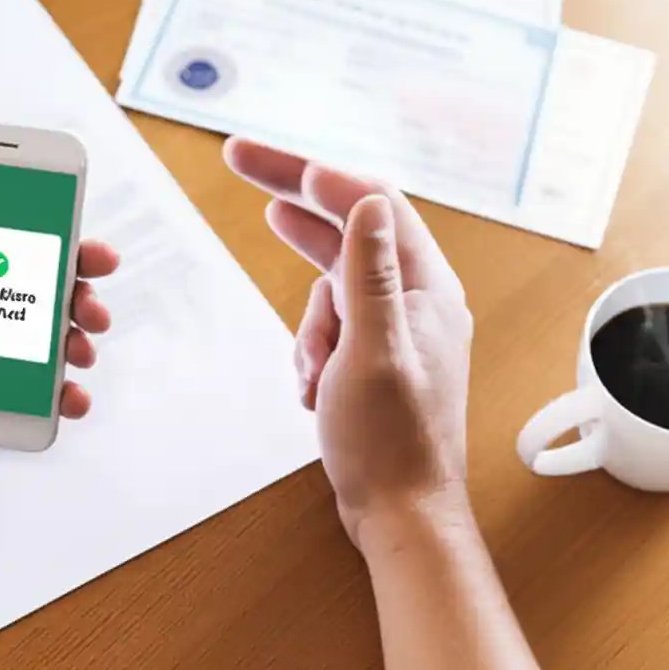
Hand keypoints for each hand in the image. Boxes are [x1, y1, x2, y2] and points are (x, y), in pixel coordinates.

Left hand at [0, 165, 118, 546]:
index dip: (33, 228)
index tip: (70, 220)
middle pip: (28, 289)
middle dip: (72, 282)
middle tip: (95, 285)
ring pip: (43, 340)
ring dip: (76, 335)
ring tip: (85, 345)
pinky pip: (38, 396)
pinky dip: (64, 394)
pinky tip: (71, 397)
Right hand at [224, 139, 472, 545]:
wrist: (399, 511)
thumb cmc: (391, 441)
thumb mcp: (372, 348)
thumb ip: (370, 271)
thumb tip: (367, 202)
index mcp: (427, 287)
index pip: (369, 202)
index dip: (314, 175)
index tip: (260, 158)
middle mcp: (415, 299)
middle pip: (344, 228)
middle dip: (294, 204)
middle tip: (241, 160)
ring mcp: (393, 328)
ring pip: (329, 290)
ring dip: (310, 327)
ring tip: (316, 373)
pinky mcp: (373, 356)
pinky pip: (328, 329)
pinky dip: (312, 353)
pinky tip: (315, 389)